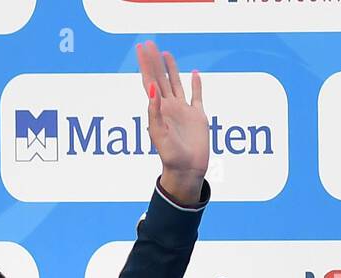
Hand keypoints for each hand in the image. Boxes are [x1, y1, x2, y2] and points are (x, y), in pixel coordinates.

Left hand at [136, 40, 207, 204]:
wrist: (186, 171)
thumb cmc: (170, 156)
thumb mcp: (158, 134)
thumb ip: (154, 111)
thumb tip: (151, 88)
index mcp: (159, 109)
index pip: (150, 81)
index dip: (146, 64)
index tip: (142, 48)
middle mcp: (170, 107)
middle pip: (161, 78)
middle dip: (154, 61)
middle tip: (149, 44)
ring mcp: (183, 111)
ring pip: (176, 84)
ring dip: (171, 69)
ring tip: (166, 55)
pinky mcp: (198, 116)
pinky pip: (197, 96)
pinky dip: (196, 84)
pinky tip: (195, 74)